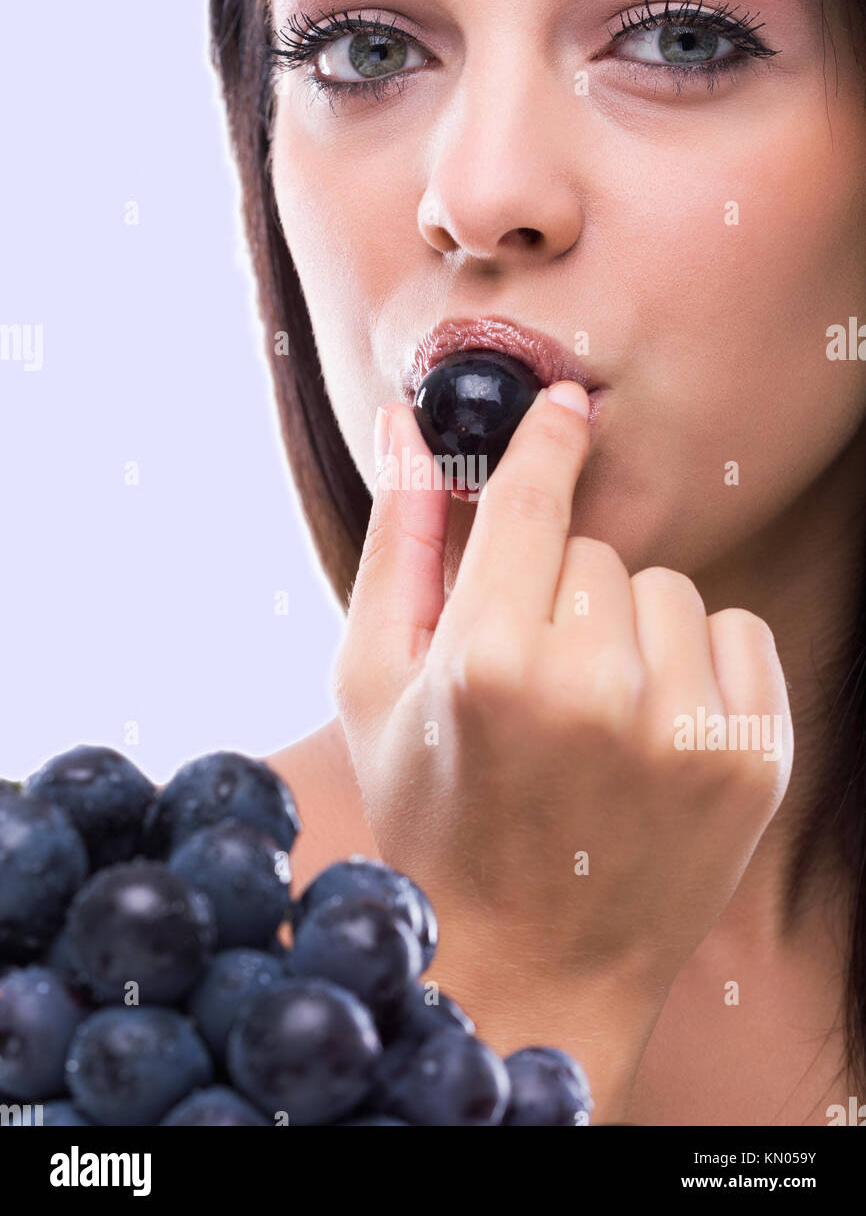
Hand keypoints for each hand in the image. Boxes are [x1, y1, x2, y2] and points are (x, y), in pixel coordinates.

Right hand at [334, 381, 792, 1114]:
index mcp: (486, 662)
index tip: (564, 404)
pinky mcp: (754, 759)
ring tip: (593, 715)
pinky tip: (652, 731)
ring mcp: (685, 728)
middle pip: (597, 551)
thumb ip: (400, 541)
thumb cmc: (436, 815)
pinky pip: (740, 632)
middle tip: (535, 677)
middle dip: (562, 592)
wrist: (530, 965)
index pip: (534, 497)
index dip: (546, 439)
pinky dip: (700, 666)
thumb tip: (405, 424)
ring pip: (669, 589)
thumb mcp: (376, 682)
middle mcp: (593, 690)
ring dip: (630, 631)